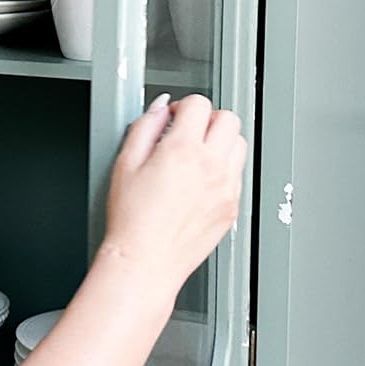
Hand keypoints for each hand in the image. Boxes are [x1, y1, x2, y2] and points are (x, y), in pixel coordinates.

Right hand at [102, 93, 245, 295]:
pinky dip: (225, 168)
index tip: (173, 117)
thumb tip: (159, 108)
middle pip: (229, 119)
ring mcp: (227, 187)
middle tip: (190, 131)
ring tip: (198, 154)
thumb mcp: (125, 163)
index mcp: (183, 150)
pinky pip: (239, 174)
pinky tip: (201, 180)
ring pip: (240, 144)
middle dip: (208, 119)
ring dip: (221, 141)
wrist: (146, 260)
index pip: (199, 105)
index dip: (183, 106)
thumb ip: (144, 126)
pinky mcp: (233, 207)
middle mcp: (211, 166)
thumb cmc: (132, 220)